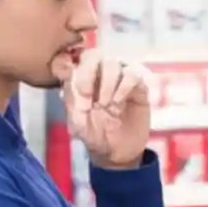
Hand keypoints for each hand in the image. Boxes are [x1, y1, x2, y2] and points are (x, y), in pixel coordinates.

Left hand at [60, 49, 151, 169]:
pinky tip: (118, 102)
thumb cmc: (94, 135)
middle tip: (87, 96)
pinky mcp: (139, 85)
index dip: (69, 67)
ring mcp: (120, 77)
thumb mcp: (76, 122)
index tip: (69, 89)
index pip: (71, 57)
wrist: (117, 152)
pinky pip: (133, 73)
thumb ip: (71, 100)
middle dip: (88, 73)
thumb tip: (68, 75)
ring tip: (105, 106)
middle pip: (93, 54)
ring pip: (113, 62)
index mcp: (81, 78)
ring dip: (106, 84)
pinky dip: (124, 87)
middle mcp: (100, 73)